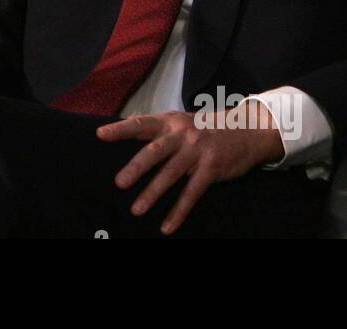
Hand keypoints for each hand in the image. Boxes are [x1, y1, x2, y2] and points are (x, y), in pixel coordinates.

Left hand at [97, 100, 283, 234]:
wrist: (246, 129)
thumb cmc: (205, 127)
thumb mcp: (180, 121)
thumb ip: (156, 127)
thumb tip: (127, 125)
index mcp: (169, 122)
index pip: (140, 124)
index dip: (120, 129)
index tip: (100, 135)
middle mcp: (182, 134)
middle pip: (154, 151)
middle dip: (135, 168)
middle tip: (118, 183)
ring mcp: (197, 151)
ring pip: (171, 174)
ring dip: (153, 193)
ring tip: (137, 209)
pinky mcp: (211, 168)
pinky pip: (192, 193)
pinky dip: (178, 211)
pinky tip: (167, 226)